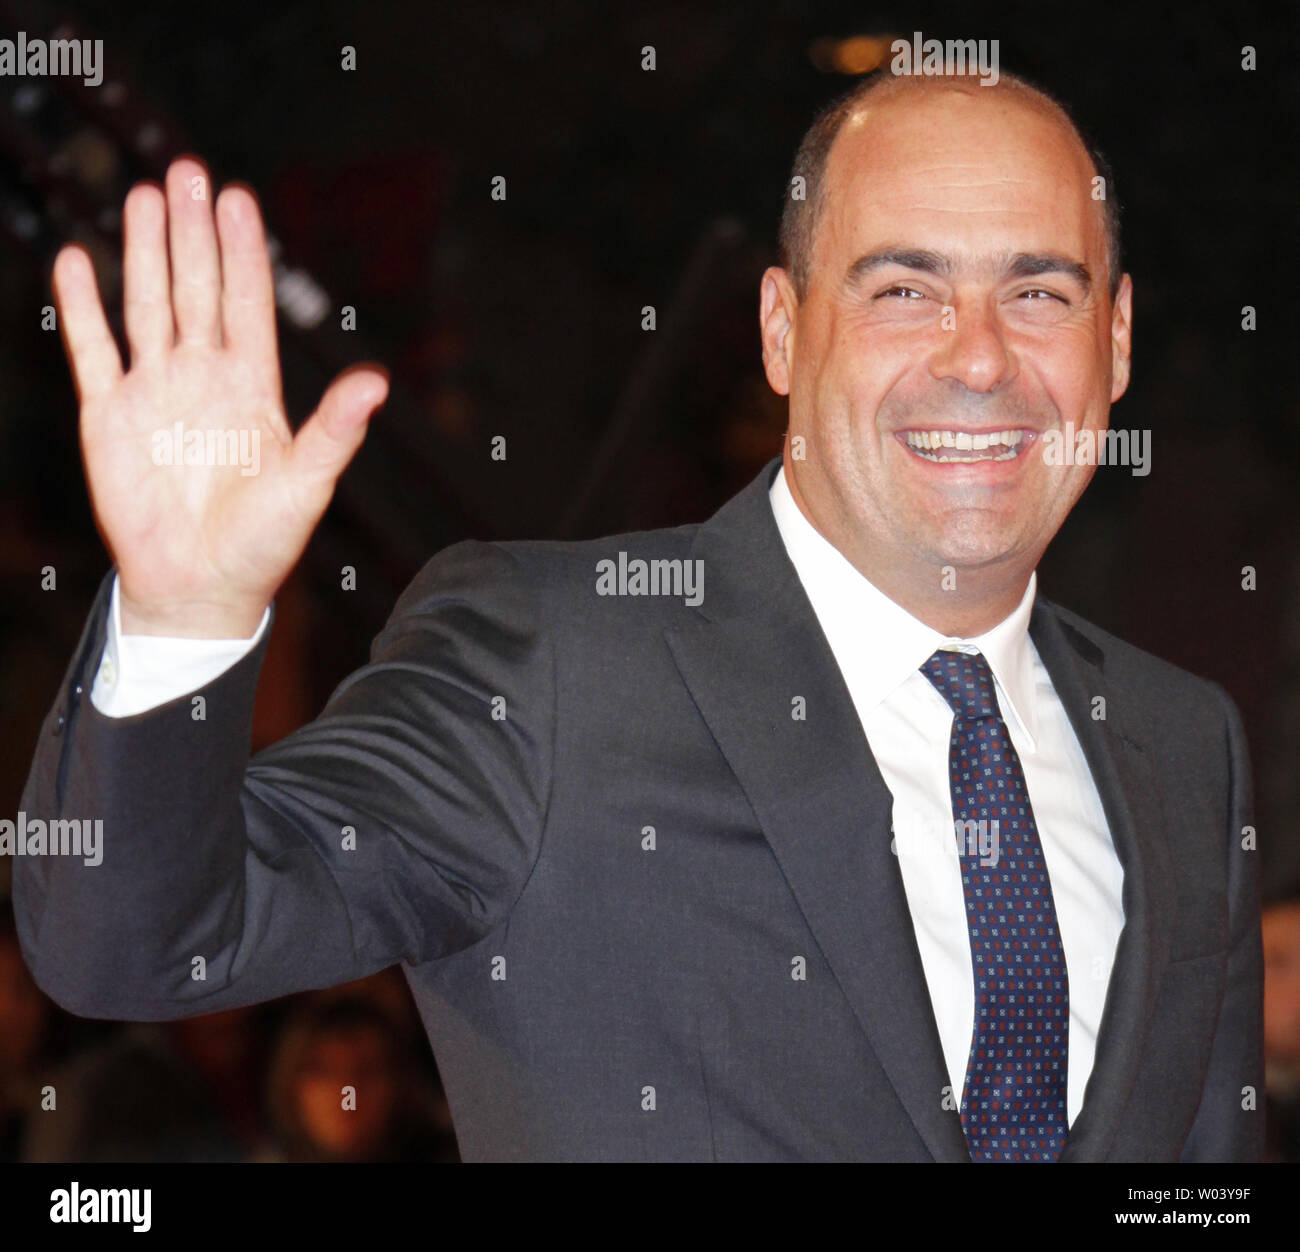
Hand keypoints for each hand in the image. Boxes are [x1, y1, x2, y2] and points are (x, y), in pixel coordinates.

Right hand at [53, 155, 388, 636]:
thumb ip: (335, 430)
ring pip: (148, 305)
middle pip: (198, 289)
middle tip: (187, 173)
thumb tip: (378, 382)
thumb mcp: (307, 484)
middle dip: (193, 232)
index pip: (248, 305)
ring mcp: (156, 394)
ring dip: (143, 253)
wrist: (200, 589)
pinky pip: (94, 351)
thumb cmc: (262, 546)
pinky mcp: (111, 418)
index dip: (244, 252)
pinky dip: (84, 308)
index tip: (238, 197)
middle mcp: (205, 380)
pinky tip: (79, 261)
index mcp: (254, 390)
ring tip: (142, 196)